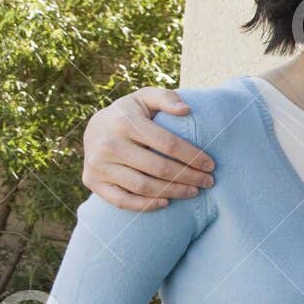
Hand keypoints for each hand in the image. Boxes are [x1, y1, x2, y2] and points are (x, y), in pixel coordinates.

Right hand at [83, 88, 214, 211]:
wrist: (94, 128)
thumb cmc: (130, 113)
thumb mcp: (145, 98)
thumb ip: (166, 98)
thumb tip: (186, 109)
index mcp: (125, 122)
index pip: (167, 144)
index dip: (193, 156)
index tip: (211, 165)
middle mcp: (108, 144)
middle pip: (158, 168)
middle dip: (189, 177)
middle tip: (208, 181)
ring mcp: (98, 165)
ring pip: (143, 186)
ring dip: (173, 192)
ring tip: (193, 192)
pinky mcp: (92, 181)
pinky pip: (122, 200)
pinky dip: (146, 205)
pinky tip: (166, 202)